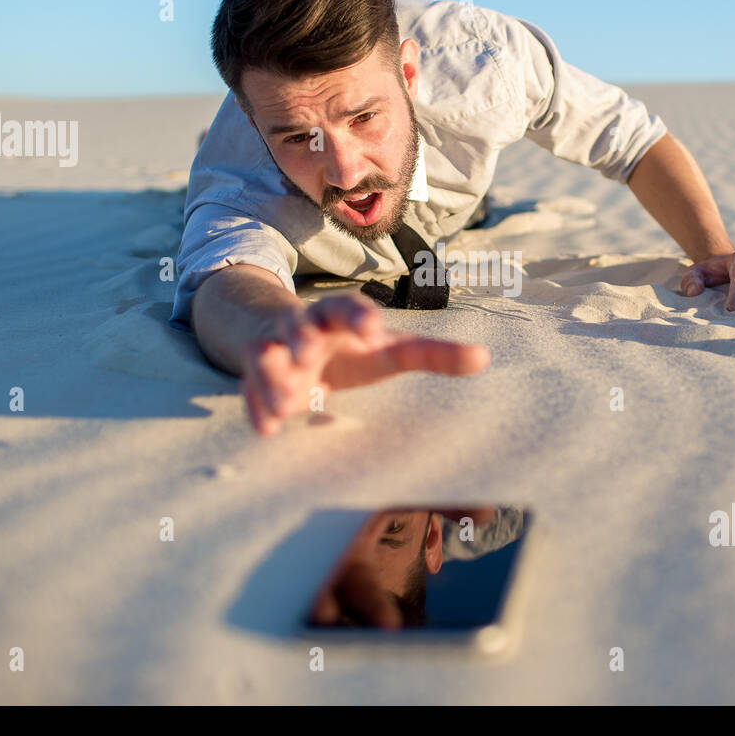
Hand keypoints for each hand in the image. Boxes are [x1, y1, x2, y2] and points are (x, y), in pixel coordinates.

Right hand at [239, 293, 489, 434]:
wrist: (284, 336)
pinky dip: (256, 406)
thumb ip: (434, 355)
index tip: (375, 332)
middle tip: (308, 352)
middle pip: (300, 323)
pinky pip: (249, 387)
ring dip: (274, 375)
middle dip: (303, 335)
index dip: (360, 316)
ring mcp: (275, 351)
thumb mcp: (390, 350)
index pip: (348, 307)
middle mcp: (304, 329)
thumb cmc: (351, 346)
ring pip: (266, 354)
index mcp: (341, 317)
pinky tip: (268, 428)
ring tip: (288, 403)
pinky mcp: (255, 377)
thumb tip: (485, 357)